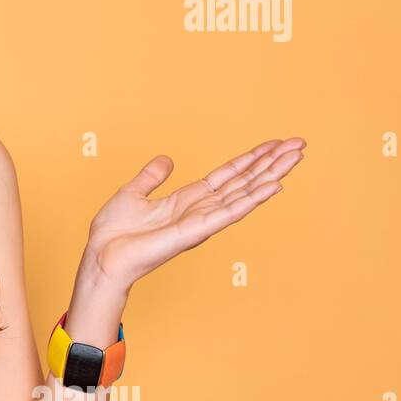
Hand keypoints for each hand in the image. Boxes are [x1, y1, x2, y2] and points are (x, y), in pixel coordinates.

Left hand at [82, 136, 307, 290]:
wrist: (101, 257)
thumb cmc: (114, 234)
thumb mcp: (133, 193)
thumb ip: (152, 176)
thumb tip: (166, 160)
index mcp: (188, 200)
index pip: (228, 175)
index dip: (251, 159)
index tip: (275, 143)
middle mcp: (201, 210)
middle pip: (244, 181)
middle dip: (271, 163)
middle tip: (299, 144)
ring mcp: (201, 221)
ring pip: (244, 193)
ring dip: (271, 175)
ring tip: (295, 157)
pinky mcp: (195, 232)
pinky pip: (229, 212)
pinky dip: (253, 199)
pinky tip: (274, 185)